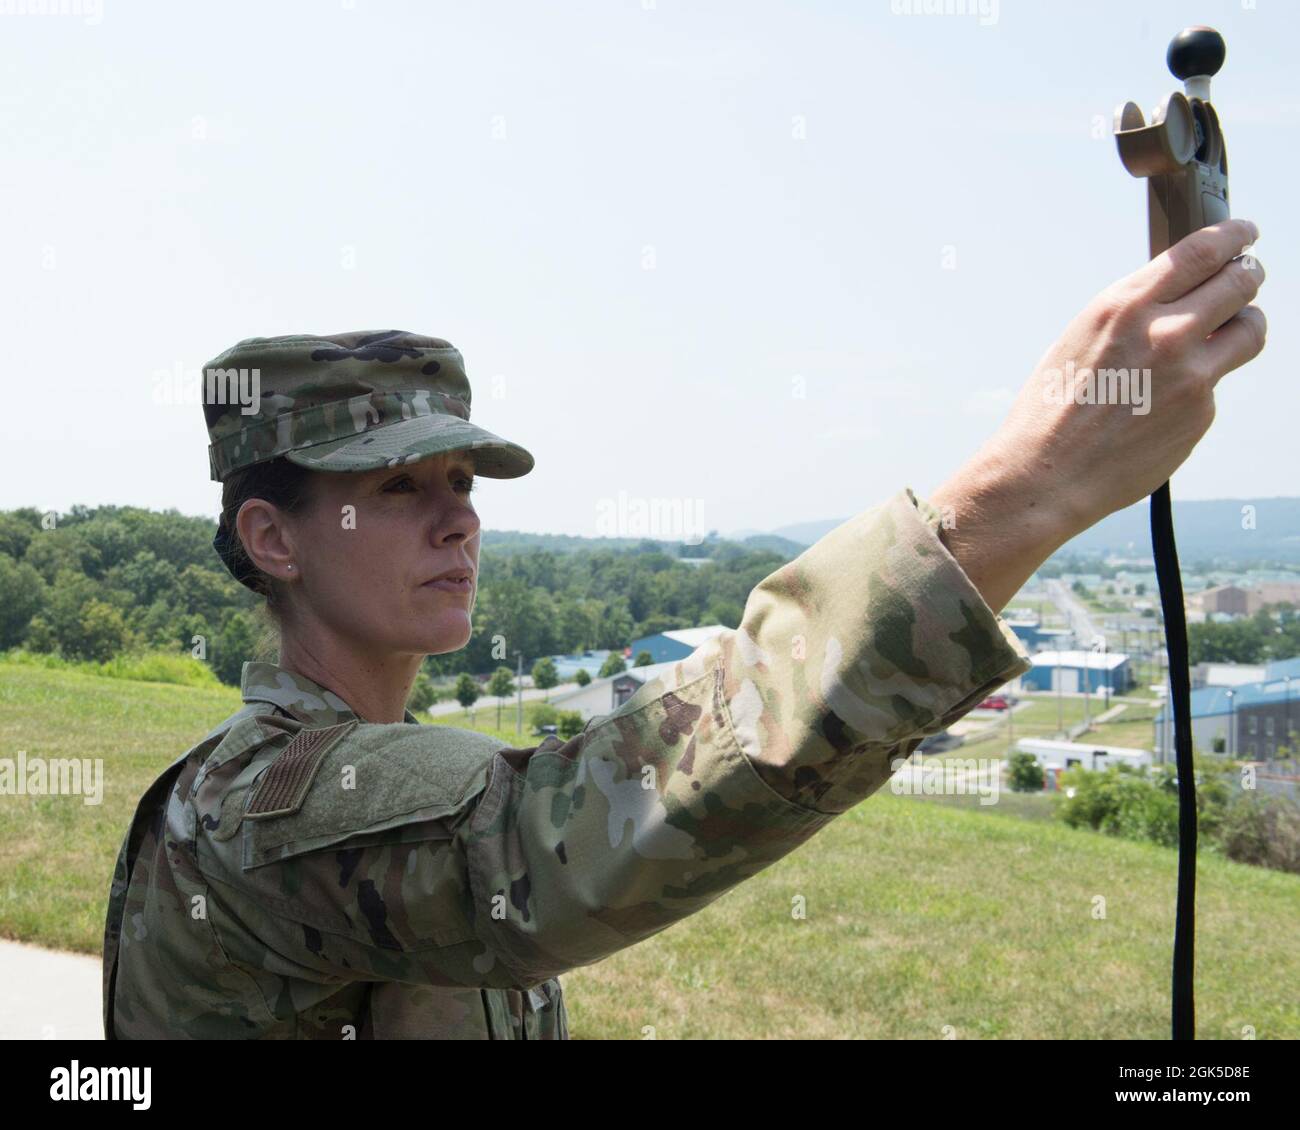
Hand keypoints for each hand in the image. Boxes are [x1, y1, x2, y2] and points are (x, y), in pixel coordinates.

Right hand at [931, 218, 1265, 610]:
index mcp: (1124, 306)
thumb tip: (1174, 293)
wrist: (1047, 474)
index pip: (1202, 250)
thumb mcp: (1080, 339)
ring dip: (1243, 325)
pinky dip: (1201, 386)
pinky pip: (1217, 384)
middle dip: (1247, 275)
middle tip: (1245, 278)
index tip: (1243, 234)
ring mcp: (1191, 375)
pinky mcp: (1201, 413)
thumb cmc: (1051, 409)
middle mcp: (1165, 333)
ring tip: (1224, 335)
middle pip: (1241, 282)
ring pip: (1250, 330)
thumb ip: (1132, 312)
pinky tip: (1164, 403)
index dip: (1233, 236)